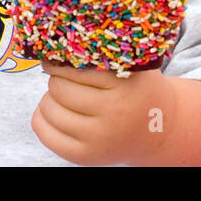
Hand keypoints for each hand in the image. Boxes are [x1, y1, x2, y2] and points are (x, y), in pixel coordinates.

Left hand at [31, 60, 174, 165]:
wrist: (158, 129)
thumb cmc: (139, 89)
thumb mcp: (135, 66)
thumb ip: (107, 52)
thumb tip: (62, 44)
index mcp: (126, 87)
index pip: (77, 68)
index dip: (62, 60)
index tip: (58, 55)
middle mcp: (113, 115)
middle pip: (60, 88)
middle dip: (57, 78)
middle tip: (64, 76)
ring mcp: (97, 139)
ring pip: (49, 109)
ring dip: (49, 97)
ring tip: (62, 93)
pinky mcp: (84, 157)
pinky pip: (44, 132)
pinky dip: (41, 117)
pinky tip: (54, 109)